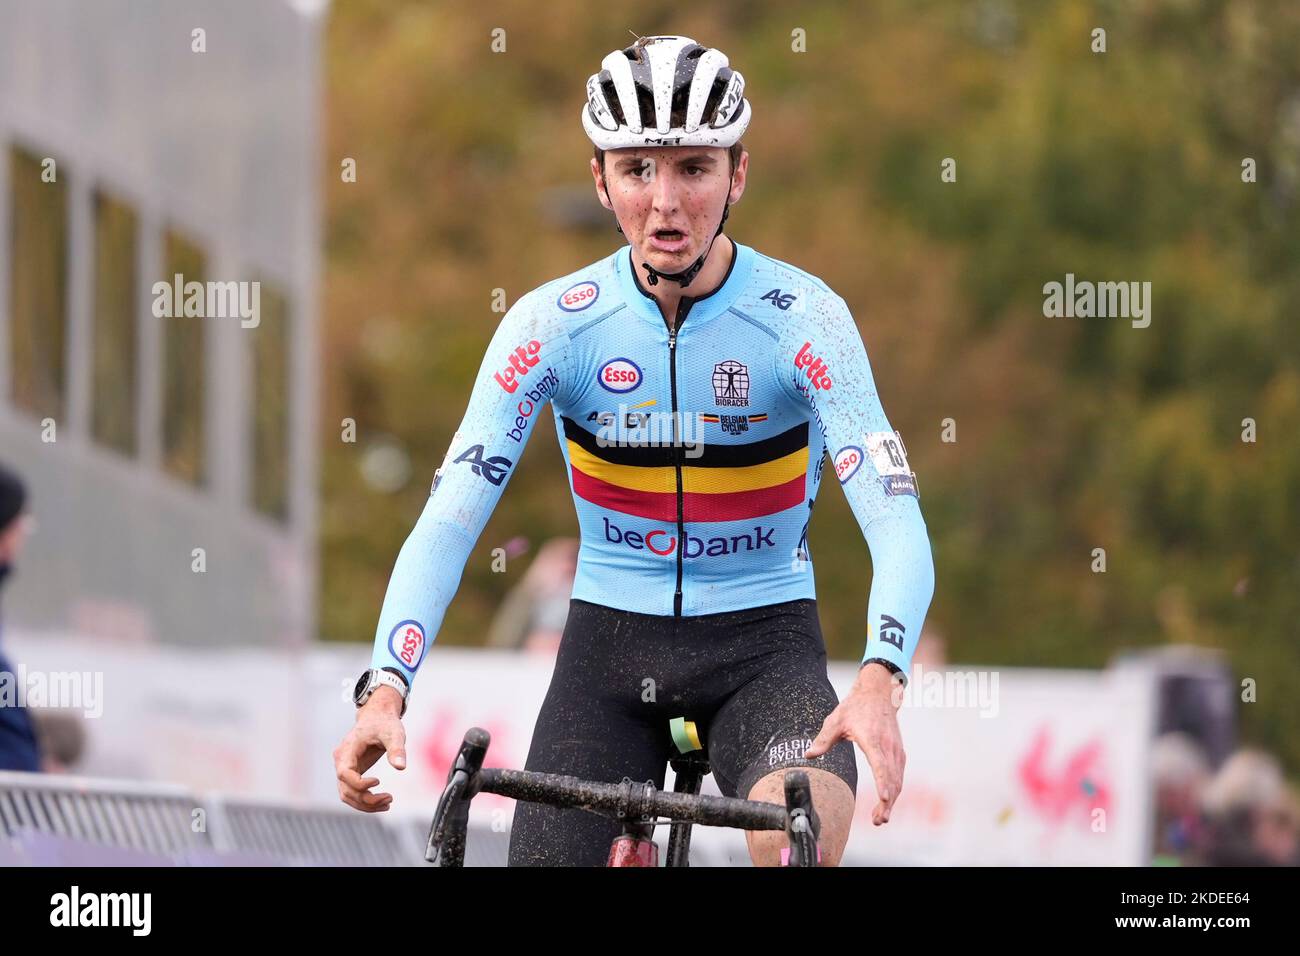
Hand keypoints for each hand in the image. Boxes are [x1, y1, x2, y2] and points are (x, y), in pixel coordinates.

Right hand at [332, 686, 406, 811]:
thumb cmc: (385, 723)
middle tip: (389, 798)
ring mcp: (344, 768)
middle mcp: (341, 761)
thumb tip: (401, 767)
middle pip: (345, 789)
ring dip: (365, 804)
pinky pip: (353, 793)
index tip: (378, 782)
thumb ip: (396, 749)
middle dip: (366, 799)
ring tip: (388, 803)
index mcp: (346, 750)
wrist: (378, 717)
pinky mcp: (351, 773)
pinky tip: (382, 802)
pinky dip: (365, 800)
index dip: (359, 783)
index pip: (344, 774)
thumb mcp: (394, 733)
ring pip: (347, 795)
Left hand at [803, 662, 904, 824]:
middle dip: (887, 802)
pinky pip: (899, 776)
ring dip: (892, 801)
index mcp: (872, 738)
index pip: (880, 763)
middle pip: (892, 779)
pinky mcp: (899, 753)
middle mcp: (888, 746)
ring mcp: (896, 750)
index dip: (882, 782)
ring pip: (897, 780)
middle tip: (878, 820)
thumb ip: (823, 740)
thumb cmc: (856, 707)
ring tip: (880, 818)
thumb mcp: (836, 720)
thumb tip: (809, 755)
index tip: (884, 798)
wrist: (879, 693)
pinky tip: (887, 803)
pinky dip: (894, 791)